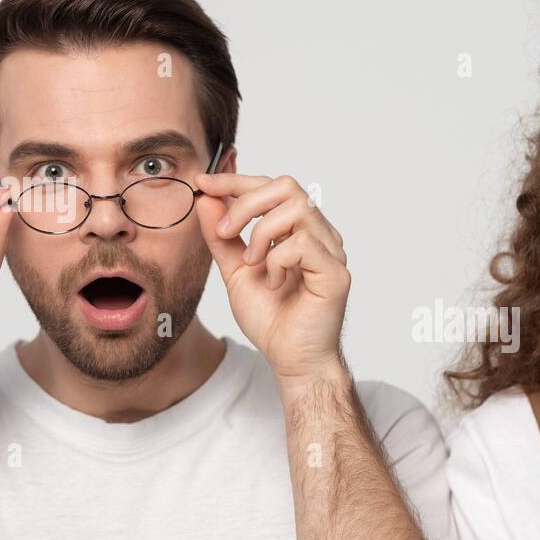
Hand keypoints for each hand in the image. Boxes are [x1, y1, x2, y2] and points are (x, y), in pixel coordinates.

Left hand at [193, 173, 350, 382]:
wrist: (289, 358)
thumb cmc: (272, 319)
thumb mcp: (235, 269)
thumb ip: (223, 236)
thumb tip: (206, 198)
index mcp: (298, 230)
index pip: (272, 187)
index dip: (236, 181)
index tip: (203, 183)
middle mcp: (320, 235)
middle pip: (287, 186)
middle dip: (246, 202)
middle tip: (225, 232)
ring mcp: (331, 252)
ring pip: (296, 209)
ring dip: (262, 233)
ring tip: (253, 264)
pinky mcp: (336, 272)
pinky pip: (302, 243)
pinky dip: (277, 260)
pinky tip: (274, 282)